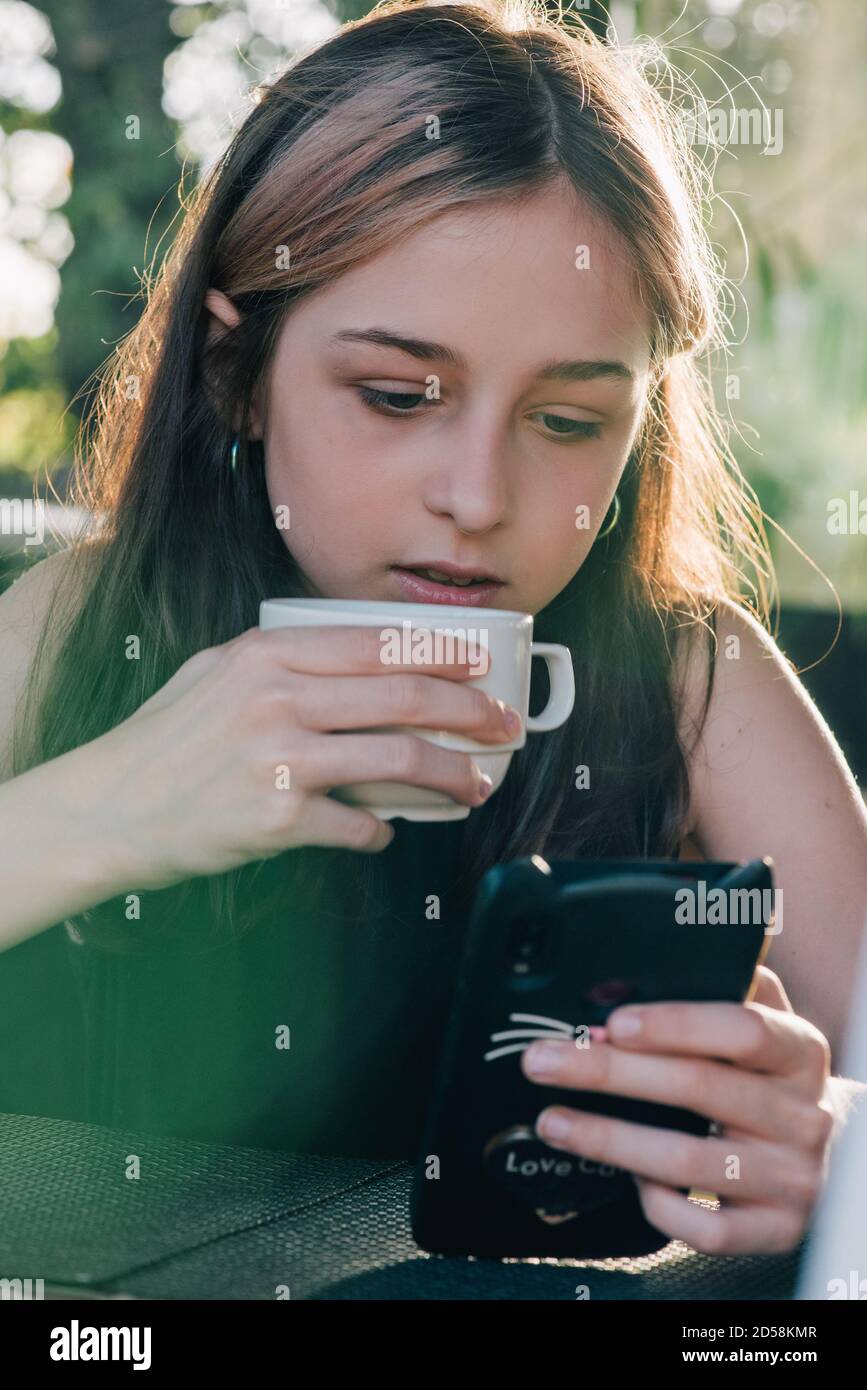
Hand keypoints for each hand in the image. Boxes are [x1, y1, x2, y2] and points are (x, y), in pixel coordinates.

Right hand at [75, 623, 516, 889]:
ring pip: (398, 761)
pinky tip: (384, 832)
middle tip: (503, 725)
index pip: (377, 645)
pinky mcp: (277, 820)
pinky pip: (359, 826)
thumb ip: (281, 661)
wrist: (107, 810)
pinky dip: (382, 832)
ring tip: (476, 785)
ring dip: (452, 775)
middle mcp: (275, 699)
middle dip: (469, 710)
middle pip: (403, 696)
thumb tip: (358, 664)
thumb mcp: (215, 673)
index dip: (442, 653)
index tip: (479, 665)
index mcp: (266, 654)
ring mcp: (278, 760)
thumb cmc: (163, 742)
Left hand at [520, 965, 834, 1253]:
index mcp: (799, 1051)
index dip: (675, 1023)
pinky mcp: (776, 1230)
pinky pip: (708, 1228)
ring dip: (609, 1139)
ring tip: (552, 1120)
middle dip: (609, 1072)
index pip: (743, 1029)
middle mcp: (802, 1114)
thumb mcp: (767, 1019)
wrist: (834, 1151)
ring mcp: (792, 1178)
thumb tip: (645, 956)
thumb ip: (723, 982)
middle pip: (699, 1088)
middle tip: (544, 1060)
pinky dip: (660, 1205)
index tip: (613, 1021)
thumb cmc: (773, 1075)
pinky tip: (626, 1183)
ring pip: (690, 1160)